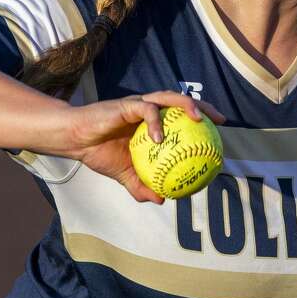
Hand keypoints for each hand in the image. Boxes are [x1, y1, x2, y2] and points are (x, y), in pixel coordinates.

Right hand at [50, 91, 224, 203]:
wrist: (75, 141)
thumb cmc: (100, 153)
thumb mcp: (124, 175)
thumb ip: (142, 186)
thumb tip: (163, 200)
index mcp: (153, 123)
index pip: (183, 117)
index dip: (203, 122)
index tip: (219, 135)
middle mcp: (149, 109)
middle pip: (182, 102)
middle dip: (204, 107)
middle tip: (220, 120)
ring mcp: (138, 105)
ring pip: (168, 97)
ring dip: (186, 105)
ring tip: (198, 118)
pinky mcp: (126, 105)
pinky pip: (146, 110)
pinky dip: (156, 122)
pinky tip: (159, 138)